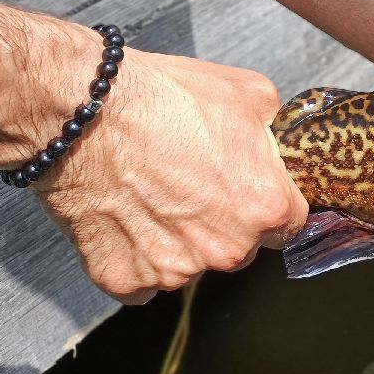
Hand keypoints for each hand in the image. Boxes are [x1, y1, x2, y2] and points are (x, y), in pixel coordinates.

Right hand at [35, 49, 308, 303]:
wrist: (83, 111)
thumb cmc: (164, 98)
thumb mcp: (249, 93)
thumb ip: (274, 133)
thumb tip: (274, 145)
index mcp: (266, 209)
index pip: (290, 224)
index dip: (268, 202)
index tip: (245, 188)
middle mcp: (227, 250)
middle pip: (240, 248)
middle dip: (224, 223)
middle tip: (191, 183)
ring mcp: (175, 270)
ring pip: (190, 265)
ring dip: (178, 241)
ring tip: (151, 194)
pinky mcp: (126, 279)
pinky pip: (140, 280)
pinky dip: (133, 257)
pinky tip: (124, 218)